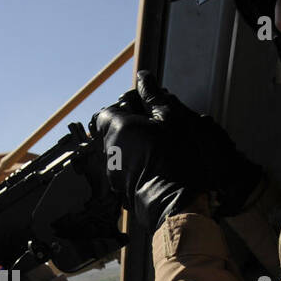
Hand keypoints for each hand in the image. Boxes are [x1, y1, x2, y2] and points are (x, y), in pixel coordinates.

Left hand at [88, 71, 263, 229]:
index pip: (105, 112)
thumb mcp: (171, 119)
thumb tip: (144, 78)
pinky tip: (153, 166)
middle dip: (128, 127)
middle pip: (110, 132)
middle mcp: (109, 149)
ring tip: (155, 148)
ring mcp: (112, 170)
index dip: (121, 110)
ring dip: (131, 146)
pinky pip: (121, 169)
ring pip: (116, 151)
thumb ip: (153, 96)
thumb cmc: (175, 159)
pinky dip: (133, 164)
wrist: (174, 202)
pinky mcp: (118, 187)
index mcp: (117, 128)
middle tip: (153, 129)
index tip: (140, 111)